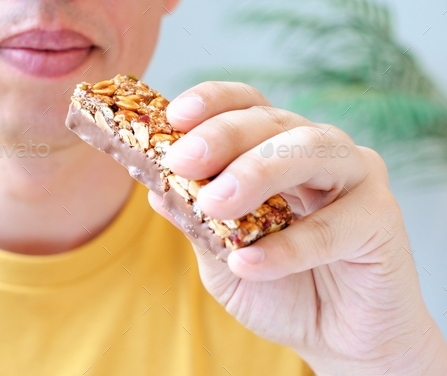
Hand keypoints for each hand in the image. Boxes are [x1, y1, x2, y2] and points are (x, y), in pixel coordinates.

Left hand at [148, 82, 446, 374]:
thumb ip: (196, 221)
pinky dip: (289, 245)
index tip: (174, 117)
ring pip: (310, 150)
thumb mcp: (222, 256)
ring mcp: (354, 178)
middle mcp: (316, 152)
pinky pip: (334, 224)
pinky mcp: (382, 217)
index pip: (247, 107)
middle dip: (223, 135)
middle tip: (183, 161)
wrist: (335, 338)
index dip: (212, 103)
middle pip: (272, 120)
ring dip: (257, 172)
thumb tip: (154, 189)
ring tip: (214, 204)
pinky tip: (249, 263)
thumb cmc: (280, 290)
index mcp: (277, 150)